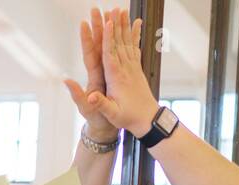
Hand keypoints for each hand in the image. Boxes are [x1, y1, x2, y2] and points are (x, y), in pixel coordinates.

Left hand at [64, 8, 115, 138]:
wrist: (106, 127)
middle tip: (97, 9)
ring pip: (111, 45)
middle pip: (99, 44)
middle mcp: (101, 70)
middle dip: (98, 26)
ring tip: (116, 11)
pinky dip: (127, 40)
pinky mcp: (118, 74)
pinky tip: (132, 28)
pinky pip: (123, 53)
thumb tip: (65, 81)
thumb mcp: (87, 108)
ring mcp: (110, 71)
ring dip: (113, 29)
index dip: (87, 39)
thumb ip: (78, 95)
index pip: (90, 54)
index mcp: (94, 77)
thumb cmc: (96, 120)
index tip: (84, 23)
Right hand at [90, 7, 160, 137]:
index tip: (107, 22)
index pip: (110, 54)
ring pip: (127, 42)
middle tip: (112, 9)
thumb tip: (90, 97)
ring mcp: (132, 67)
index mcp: (116, 78)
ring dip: (124, 25)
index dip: (108, 38)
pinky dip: (135, 34)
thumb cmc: (128, 118)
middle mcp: (125, 69)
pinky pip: (135, 47)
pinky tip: (137, 23)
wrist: (148, 120)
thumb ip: (101, 104)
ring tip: (122, 10)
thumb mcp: (112, 114)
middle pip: (118, 43)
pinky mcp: (137, 68)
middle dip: (115, 25)